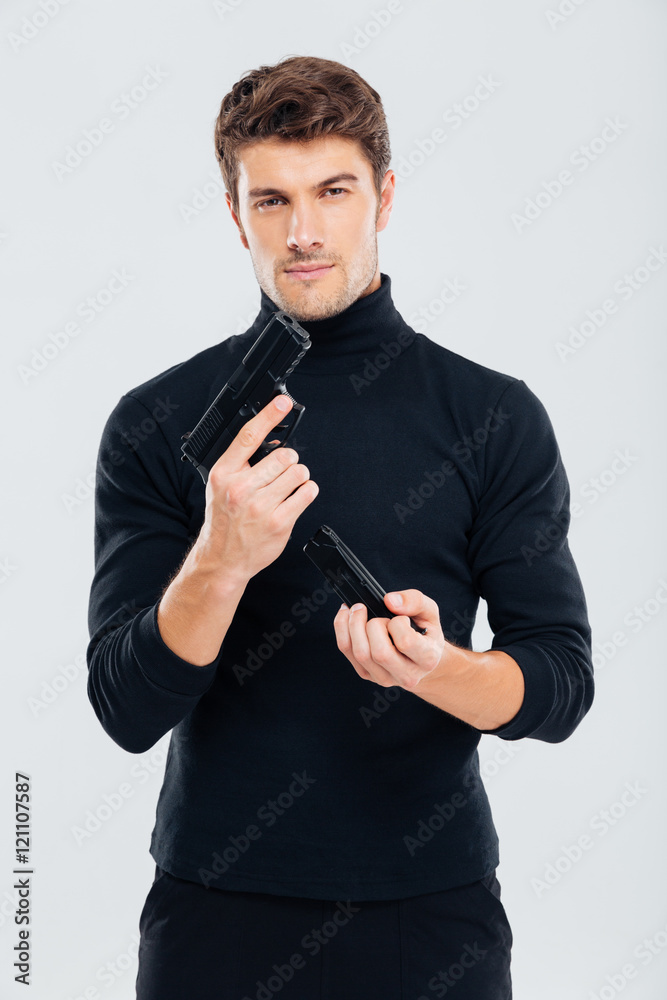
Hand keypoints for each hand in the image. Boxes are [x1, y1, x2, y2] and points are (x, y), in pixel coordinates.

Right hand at [197, 395, 318, 584]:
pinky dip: (307, 491)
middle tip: (282, 471)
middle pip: (284, 455)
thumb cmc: (224, 521)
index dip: (269, 414)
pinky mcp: (279, 522)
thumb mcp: (219, 485)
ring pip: (298, 472)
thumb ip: (240, 463)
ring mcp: (261, 506)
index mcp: (224, 473)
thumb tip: (270, 440)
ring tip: (288, 486)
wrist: (222, 559)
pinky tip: (296, 496)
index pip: (248, 436)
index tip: (282, 402)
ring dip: (299, 476)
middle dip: (289, 461)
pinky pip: (306, 493)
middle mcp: (241, 488)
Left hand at [333, 589, 445, 689]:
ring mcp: (385, 677)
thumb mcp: (430, 612)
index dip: (398, 623)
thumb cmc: (425, 634)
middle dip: (374, 625)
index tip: (400, 618)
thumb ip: (415, 601)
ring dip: (354, 625)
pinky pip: (346, 651)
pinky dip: (342, 628)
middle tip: (378, 616)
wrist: (422, 659)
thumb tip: (390, 601)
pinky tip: (348, 617)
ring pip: (360, 653)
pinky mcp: (367, 674)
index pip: (406, 642)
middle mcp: (407, 674)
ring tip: (360, 611)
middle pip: (379, 652)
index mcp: (427, 659)